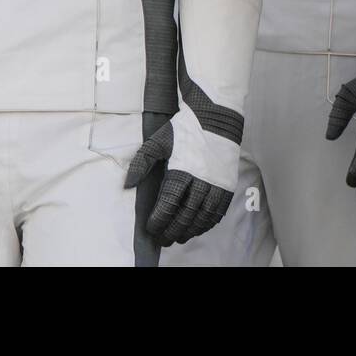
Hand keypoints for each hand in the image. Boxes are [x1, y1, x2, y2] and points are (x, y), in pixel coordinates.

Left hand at [124, 120, 233, 246]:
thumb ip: (141, 162)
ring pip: (204, 216)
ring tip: (180, 237)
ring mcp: (217, 183)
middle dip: (173, 230)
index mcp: (183, 169)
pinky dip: (208, 223)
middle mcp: (202, 179)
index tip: (151, 228)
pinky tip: (199, 227)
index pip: (169, 204)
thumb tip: (127, 184)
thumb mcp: (159, 140)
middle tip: (163, 239)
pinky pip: (219, 210)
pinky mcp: (228, 183)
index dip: (159, 220)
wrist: (218, 116)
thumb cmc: (185, 129)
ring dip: (191, 230)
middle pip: (186, 214)